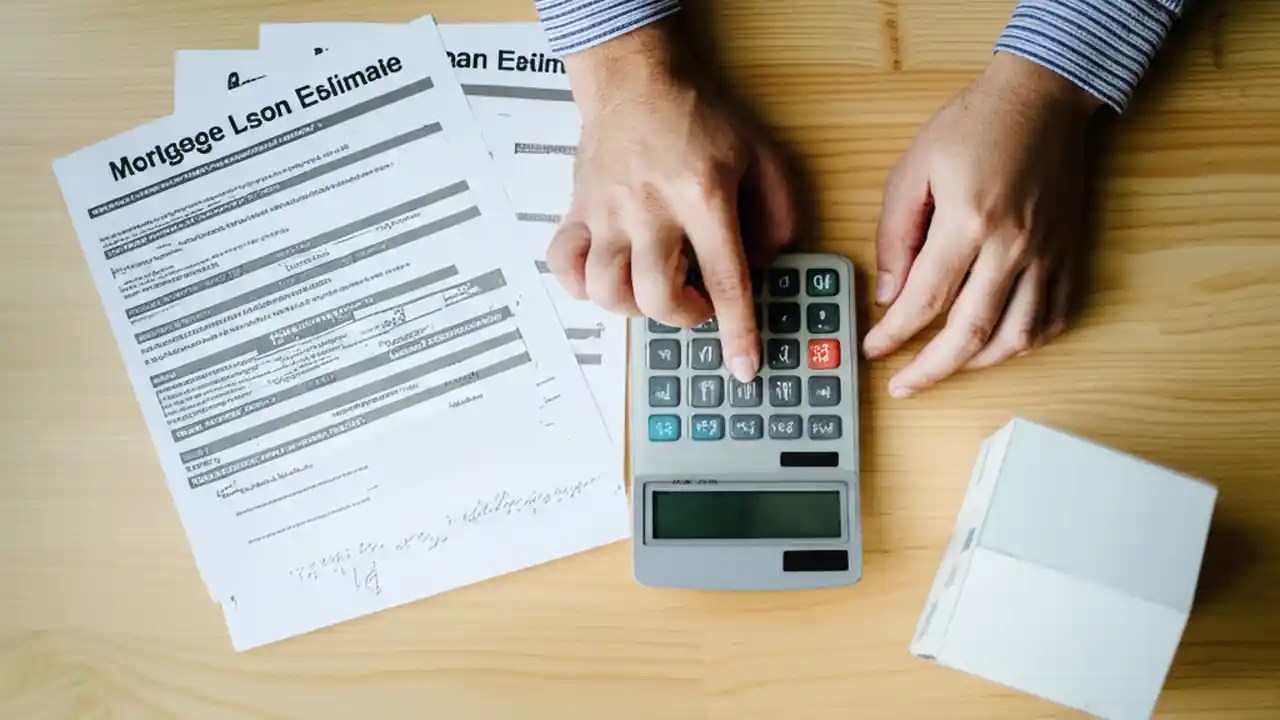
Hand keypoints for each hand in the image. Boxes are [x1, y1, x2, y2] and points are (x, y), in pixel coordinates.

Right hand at [547, 22, 795, 381]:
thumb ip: (776, 214)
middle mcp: (650, 209)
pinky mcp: (578, 209)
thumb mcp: (760, 156)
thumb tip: (764, 265)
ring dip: (634, 306)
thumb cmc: (698, 116)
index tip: (743, 369)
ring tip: (653, 288)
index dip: (737, 332)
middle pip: (657, 295)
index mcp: (702, 196)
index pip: (724, 279)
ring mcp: (607, 211)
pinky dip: (580, 285)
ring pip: (606, 290)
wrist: (636, 78)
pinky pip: (563, 264)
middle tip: (696, 301)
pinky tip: (606, 277)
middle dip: (683, 315)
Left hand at [864, 52, 1102, 396]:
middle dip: (932, 370)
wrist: (1043, 98)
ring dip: (978, 365)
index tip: (873, 351)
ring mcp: (1049, 254)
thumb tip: (889, 296)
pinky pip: (1053, 319)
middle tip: (903, 386)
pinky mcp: (1070, 254)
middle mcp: (1014, 245)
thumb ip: (895, 236)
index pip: (925, 301)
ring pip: (1018, 338)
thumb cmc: (973, 126)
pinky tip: (994, 344)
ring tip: (945, 367)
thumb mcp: (913, 170)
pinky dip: (1023, 342)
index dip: (894, 336)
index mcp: (969, 221)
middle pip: (972, 334)